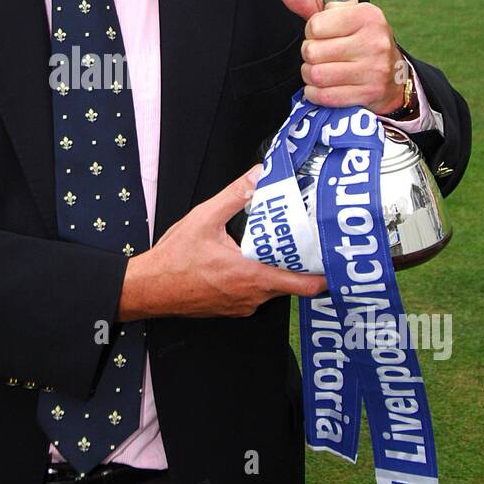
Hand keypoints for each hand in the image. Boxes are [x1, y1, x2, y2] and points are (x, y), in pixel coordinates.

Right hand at [117, 164, 326, 320]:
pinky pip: (254, 292)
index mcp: (253, 276)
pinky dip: (257, 275)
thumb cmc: (173, 259)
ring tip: (275, 243)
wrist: (148, 289)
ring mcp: (242, 306)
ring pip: (272, 287)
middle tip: (305, 238)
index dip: (325, 275)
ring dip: (275, 267)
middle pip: (291, 282)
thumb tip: (259, 175)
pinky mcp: (231, 308)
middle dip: (298, 261)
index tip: (335, 260)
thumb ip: (235, 196)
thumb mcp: (204, 218)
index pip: (305, 286)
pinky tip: (246, 257)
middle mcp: (252, 297)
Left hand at [277, 0, 406, 113]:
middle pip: (312, 52)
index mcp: (368, 16)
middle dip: (309, 54)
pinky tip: (322, 86)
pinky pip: (325, 96)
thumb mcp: (339, 17)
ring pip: (316, 75)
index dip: (311, 32)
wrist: (394, 74)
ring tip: (319, 69)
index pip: (315, 25)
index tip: (321, 35)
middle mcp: (374, 41)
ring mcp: (374, 70)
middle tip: (320, 54)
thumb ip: (308, 2)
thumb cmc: (360, 40)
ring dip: (310, 74)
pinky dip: (315, 92)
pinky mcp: (368, 93)